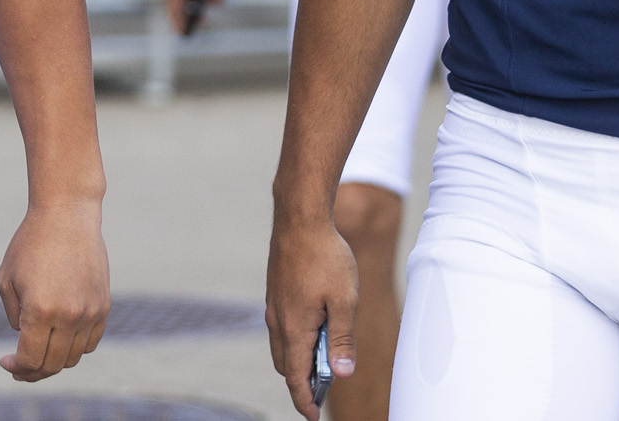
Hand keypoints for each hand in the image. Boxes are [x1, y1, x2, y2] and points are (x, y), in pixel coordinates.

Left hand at [0, 199, 108, 380]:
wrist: (67, 215)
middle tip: (20, 366)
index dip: (16, 368)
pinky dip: (75, 347)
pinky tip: (60, 338)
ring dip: (54, 360)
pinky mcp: (103, 305)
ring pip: (73, 357)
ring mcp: (90, 312)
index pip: (30, 360)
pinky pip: (91, 342)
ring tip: (40, 351)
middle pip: (52, 365)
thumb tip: (25, 339)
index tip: (6, 361)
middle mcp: (68, 315)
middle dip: (32, 371)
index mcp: (40, 310)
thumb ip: (14, 317)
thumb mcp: (7, 280)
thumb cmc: (30, 244)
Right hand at [266, 217, 357, 420]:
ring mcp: (274, 305)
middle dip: (302, 382)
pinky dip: (295, 339)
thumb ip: (342, 340)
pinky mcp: (275, 292)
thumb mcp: (344, 301)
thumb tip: (341, 375)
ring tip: (325, 358)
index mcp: (295, 328)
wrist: (299, 218)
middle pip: (286, 366)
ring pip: (282, 346)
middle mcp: (277, 321)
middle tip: (325, 388)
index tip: (314, 417)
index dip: (305, 401)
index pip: (296, 378)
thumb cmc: (326, 256)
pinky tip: (316, 326)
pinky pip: (281, 327)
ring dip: (299, 359)